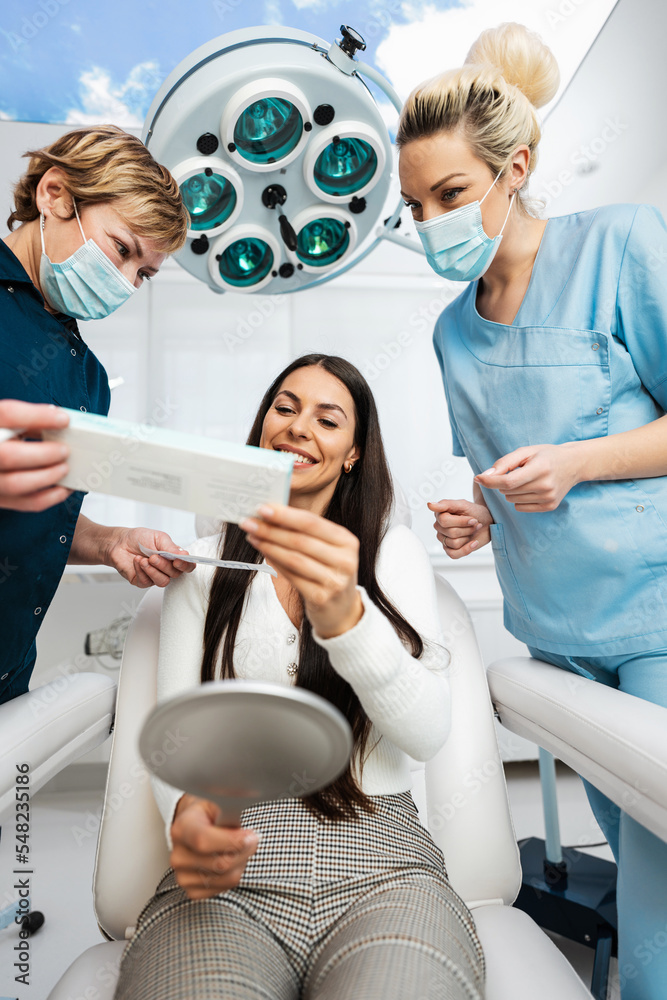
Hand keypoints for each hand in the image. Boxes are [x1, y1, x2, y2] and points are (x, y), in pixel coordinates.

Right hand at [0, 400, 71, 511]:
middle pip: (8, 455)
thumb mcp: (7, 423)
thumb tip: (59, 420)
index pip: (7, 415)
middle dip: (43, 453)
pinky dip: (50, 497)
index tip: (64, 419)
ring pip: (16, 484)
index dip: (37, 416)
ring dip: (47, 476)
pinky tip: (64, 487)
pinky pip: (25, 503)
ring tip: (65, 468)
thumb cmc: (2, 438)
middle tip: (65, 450)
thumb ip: (28, 420)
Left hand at [104, 527, 195, 586]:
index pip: (187, 566)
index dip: (186, 566)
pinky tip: (137, 561)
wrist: (119, 543)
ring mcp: (155, 576)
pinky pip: (146, 582)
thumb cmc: (139, 538)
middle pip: (175, 574)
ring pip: (162, 581)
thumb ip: (171, 547)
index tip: (177, 561)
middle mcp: (166, 568)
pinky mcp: (142, 582)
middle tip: (153, 556)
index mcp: (173, 557)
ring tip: (144, 560)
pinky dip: (141, 571)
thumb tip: (184, 555)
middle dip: (164, 565)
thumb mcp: (158, 537)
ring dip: (153, 570)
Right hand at [170, 794, 259, 899]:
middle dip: (245, 850)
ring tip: (240, 848)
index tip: (251, 835)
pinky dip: (235, 873)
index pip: (204, 840)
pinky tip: (232, 860)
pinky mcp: (192, 891)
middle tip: (252, 838)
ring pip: (227, 877)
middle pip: (220, 863)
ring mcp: (182, 875)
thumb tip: (246, 802)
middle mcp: (178, 855)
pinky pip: (225, 888)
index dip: (232, 841)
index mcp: (181, 828)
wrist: (196, 826)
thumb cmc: (210, 813)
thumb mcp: (218, 801)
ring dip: (242, 862)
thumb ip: (230, 806)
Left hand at [240, 504, 362, 638]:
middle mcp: (345, 561)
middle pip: (300, 540)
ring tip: (252, 536)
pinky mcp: (321, 598)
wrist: (342, 608)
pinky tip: (264, 553)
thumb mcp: (329, 548)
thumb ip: (306, 531)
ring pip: (294, 559)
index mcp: (347, 541)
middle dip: (271, 530)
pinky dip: (275, 563)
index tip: (262, 508)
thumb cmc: (329, 571)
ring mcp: (334, 581)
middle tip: (249, 522)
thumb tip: (272, 514)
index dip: (285, 514)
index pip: (312, 523)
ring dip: (269, 546)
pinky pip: (292, 576)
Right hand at [428, 498, 493, 558]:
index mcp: (440, 515)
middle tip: (475, 524)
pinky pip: (453, 554)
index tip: (473, 519)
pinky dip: (466, 549)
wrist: (486, 522)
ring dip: (468, 536)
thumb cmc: (475, 512)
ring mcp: (444, 540)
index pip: (444, 521)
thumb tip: (430, 505)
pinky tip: (474, 543)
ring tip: (473, 530)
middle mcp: (440, 528)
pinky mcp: (451, 550)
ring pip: (454, 543)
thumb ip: (446, 504)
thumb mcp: (463, 505)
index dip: (461, 521)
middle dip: (467, 529)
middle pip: (451, 533)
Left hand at [474, 443, 582, 511]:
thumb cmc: (547, 455)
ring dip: (511, 491)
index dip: (490, 481)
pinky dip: (518, 499)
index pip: (508, 481)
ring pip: (512, 500)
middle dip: (503, 483)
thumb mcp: (526, 452)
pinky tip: (530, 489)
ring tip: (525, 479)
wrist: (574, 464)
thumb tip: (485, 475)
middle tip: (516, 472)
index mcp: (540, 468)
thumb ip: (505, 462)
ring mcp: (549, 498)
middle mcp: (546, 485)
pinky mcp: (550, 506)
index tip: (478, 478)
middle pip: (508, 491)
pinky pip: (520, 508)